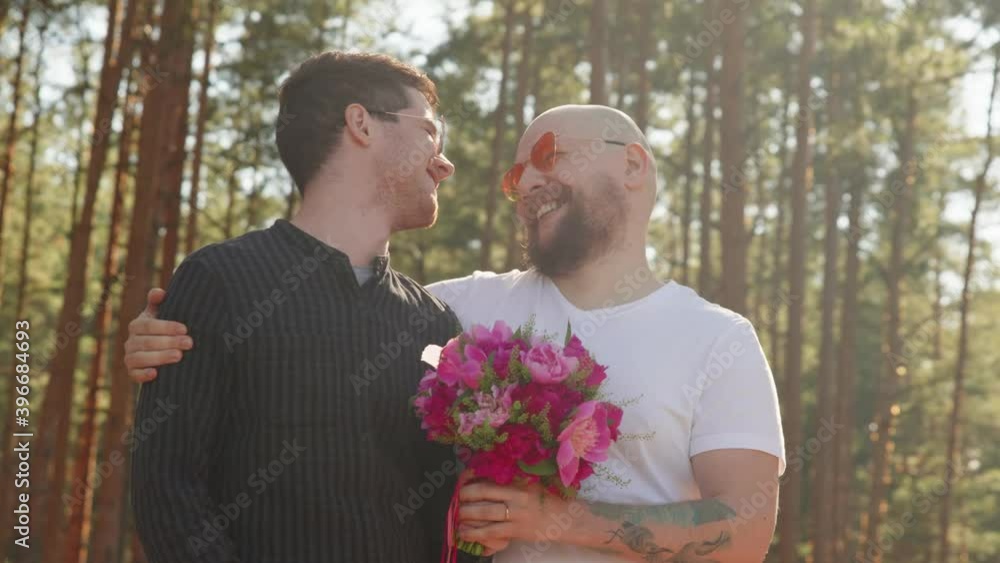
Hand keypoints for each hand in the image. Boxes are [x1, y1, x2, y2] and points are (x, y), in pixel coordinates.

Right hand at [123, 288, 191, 381]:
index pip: (148, 325)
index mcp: (137, 325)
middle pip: (147, 342)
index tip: (184, 329)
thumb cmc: (164, 330)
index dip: (166, 326)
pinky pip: (134, 374)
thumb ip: (159, 303)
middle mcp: (131, 341)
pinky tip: (156, 374)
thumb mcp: (161, 314)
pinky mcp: (132, 373)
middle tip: (189, 343)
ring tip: (179, 356)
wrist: (161, 353)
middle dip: (169, 342)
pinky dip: (143, 374)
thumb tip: (159, 292)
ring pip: (141, 358)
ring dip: (160, 357)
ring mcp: (130, 357)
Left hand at [457, 481, 573, 544]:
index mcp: (519, 481)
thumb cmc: (550, 501)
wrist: (569, 520)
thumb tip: (489, 477)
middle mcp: (517, 495)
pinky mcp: (518, 530)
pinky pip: (491, 532)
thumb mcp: (533, 484)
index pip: (490, 475)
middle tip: (457, 500)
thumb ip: (514, 480)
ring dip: (466, 515)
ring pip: (484, 513)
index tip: (462, 480)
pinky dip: (475, 533)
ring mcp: (517, 513)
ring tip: (458, 517)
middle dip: (464, 496)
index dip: (471, 478)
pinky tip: (465, 534)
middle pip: (482, 492)